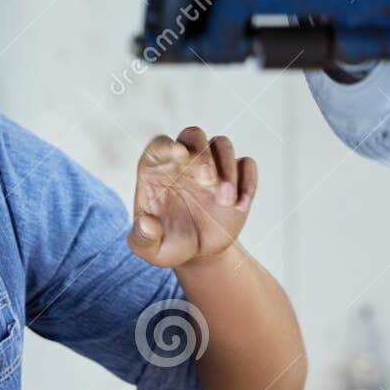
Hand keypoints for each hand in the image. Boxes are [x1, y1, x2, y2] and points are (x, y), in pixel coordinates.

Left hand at [128, 126, 256, 268]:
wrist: (199, 254)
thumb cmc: (167, 245)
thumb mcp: (148, 249)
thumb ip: (142, 238)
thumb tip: (147, 224)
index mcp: (156, 170)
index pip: (160, 145)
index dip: (168, 145)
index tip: (179, 154)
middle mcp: (184, 162)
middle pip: (193, 135)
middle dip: (201, 153)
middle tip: (207, 181)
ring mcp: (212, 166)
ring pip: (222, 145)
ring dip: (227, 169)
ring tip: (224, 202)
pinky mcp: (235, 177)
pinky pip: (246, 165)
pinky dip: (247, 181)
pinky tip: (240, 207)